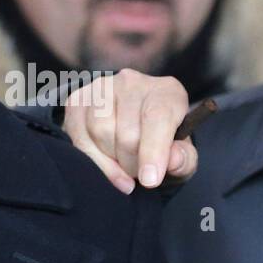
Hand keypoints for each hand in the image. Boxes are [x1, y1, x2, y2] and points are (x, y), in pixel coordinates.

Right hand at [63, 70, 198, 193]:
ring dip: (111, 160)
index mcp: (167, 92)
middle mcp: (134, 83)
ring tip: (122, 164)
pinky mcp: (78, 99)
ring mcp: (103, 87)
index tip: (150, 180)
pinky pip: (78, 134)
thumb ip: (183, 160)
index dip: (153, 151)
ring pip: (100, 131)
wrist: (134, 133)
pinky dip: (91, 158)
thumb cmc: (161, 147)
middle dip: (132, 164)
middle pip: (127, 132)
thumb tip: (173, 160)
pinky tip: (105, 164)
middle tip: (138, 172)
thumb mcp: (180, 157)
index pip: (158, 116)